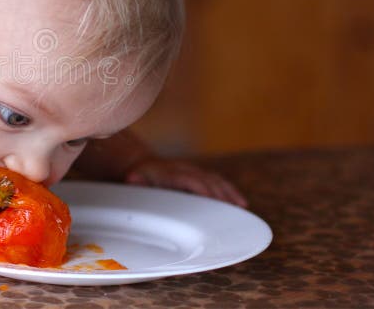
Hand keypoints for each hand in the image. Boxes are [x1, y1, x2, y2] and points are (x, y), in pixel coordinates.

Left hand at [124, 156, 247, 207]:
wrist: (143, 163)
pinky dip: (230, 191)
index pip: (190, 179)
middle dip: (222, 195)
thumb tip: (131, 179)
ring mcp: (194, 171)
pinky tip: (240, 203)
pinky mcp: (199, 174)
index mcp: (171, 172)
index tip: (214, 200)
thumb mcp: (135, 177)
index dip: (203, 188)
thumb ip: (135, 180)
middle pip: (208, 180)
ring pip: (216, 180)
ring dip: (230, 193)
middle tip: (235, 211)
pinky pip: (218, 181)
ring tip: (242, 208)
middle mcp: (185, 169)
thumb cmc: (140, 176)